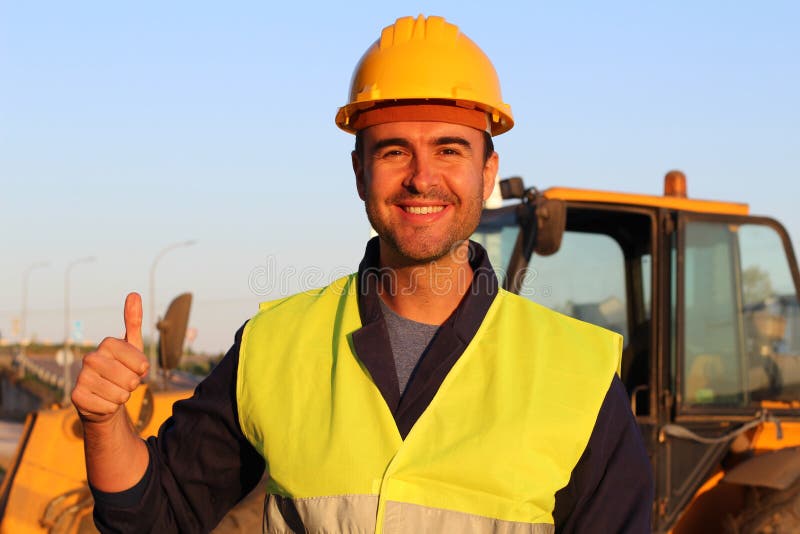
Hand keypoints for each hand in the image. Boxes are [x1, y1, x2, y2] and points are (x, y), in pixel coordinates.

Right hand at [71, 292, 149, 423]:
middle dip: (132, 385)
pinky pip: (107, 407)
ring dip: (122, 397)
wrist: (104, 397)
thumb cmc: (122, 369)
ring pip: (119, 395)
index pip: (140, 362)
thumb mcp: (133, 346)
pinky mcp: (76, 397)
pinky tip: (104, 401)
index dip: (143, 370)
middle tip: (124, 382)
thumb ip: (134, 321)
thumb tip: (134, 294)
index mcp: (107, 344)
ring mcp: (81, 377)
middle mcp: (91, 358)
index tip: (138, 369)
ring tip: (115, 391)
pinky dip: (110, 408)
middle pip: (129, 380)